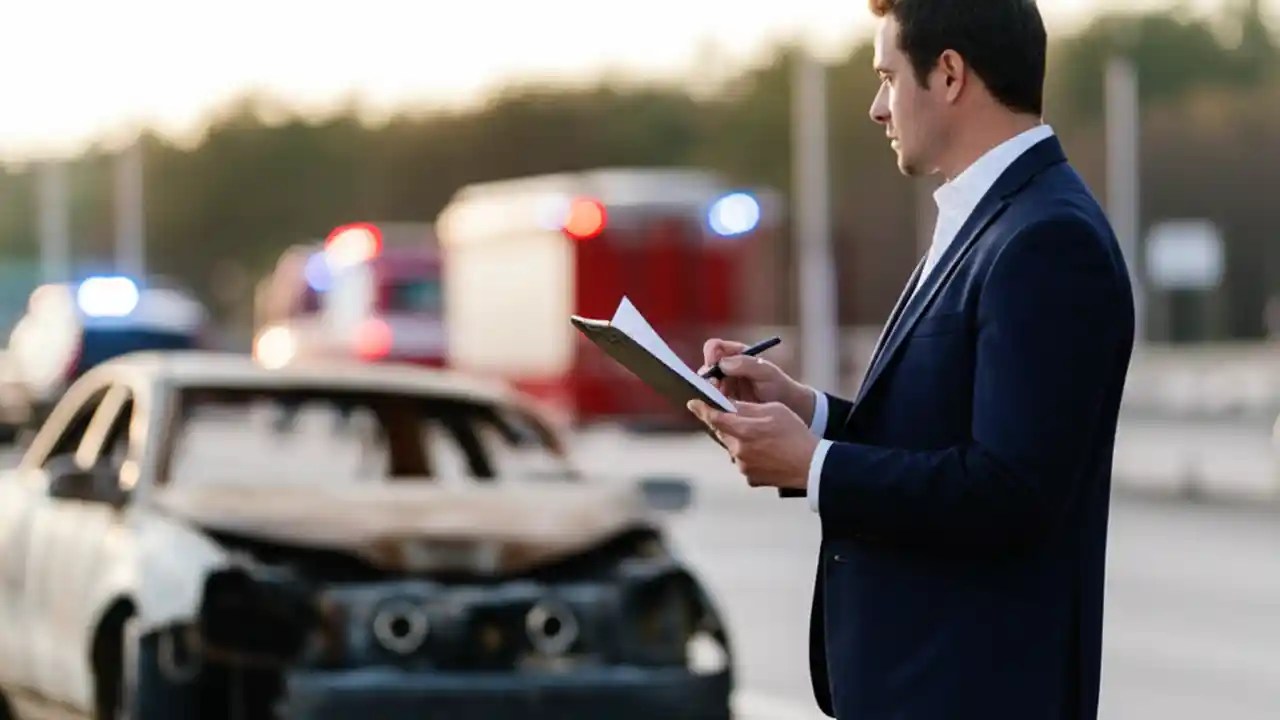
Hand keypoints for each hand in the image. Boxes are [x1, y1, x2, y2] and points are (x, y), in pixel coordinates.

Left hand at [686, 400, 817, 490]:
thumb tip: (728, 405)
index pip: (714, 417)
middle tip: (739, 417)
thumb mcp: (773, 410)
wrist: (812, 465)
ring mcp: (743, 465)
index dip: (702, 409)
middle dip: (725, 423)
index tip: (693, 403)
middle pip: (722, 432)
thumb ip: (747, 408)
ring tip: (762, 437)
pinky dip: (748, 454)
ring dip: (739, 439)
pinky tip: (766, 452)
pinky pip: (742, 461)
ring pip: (732, 446)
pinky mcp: (750, 477)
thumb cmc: (795, 434)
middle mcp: (739, 450)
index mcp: (744, 430)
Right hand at [700, 339, 815, 419]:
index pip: (715, 347)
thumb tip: (722, 363)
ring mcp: (723, 386)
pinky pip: (710, 401)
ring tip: (718, 399)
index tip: (714, 363)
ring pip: (706, 386)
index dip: (711, 353)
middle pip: (707, 367)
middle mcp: (726, 369)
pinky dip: (712, 404)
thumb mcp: (767, 372)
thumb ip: (746, 364)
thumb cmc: (779, 386)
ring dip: (708, 392)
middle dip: (707, 376)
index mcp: (736, 354)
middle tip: (713, 385)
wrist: (788, 409)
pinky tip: (719, 409)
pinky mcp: (722, 403)